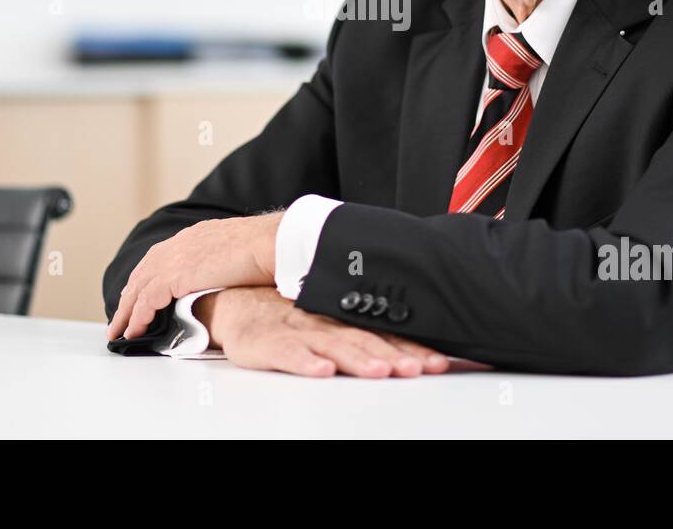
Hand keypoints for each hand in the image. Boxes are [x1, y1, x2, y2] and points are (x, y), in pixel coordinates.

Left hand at [106, 214, 282, 341]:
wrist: (271, 242)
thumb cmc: (268, 248)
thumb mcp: (240, 251)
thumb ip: (225, 262)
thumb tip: (228, 277)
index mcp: (196, 235)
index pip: (160, 257)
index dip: (146, 276)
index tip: (137, 292)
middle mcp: (181, 243)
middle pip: (143, 272)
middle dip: (129, 296)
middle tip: (120, 316)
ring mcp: (176, 257)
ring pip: (139, 288)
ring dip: (127, 312)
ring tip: (119, 332)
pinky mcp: (175, 276)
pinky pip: (147, 301)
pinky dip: (138, 317)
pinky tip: (135, 331)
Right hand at [207, 286, 485, 377]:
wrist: (235, 302)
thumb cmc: (286, 315)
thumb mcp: (327, 320)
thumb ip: (363, 332)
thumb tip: (411, 351)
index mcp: (343, 318)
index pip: (384, 334)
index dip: (411, 348)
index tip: (437, 362)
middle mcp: (325, 322)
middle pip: (364, 339)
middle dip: (393, 355)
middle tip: (416, 369)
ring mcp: (296, 331)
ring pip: (331, 344)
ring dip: (357, 358)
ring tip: (379, 370)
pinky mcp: (267, 342)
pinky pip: (286, 353)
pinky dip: (304, 361)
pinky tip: (321, 370)